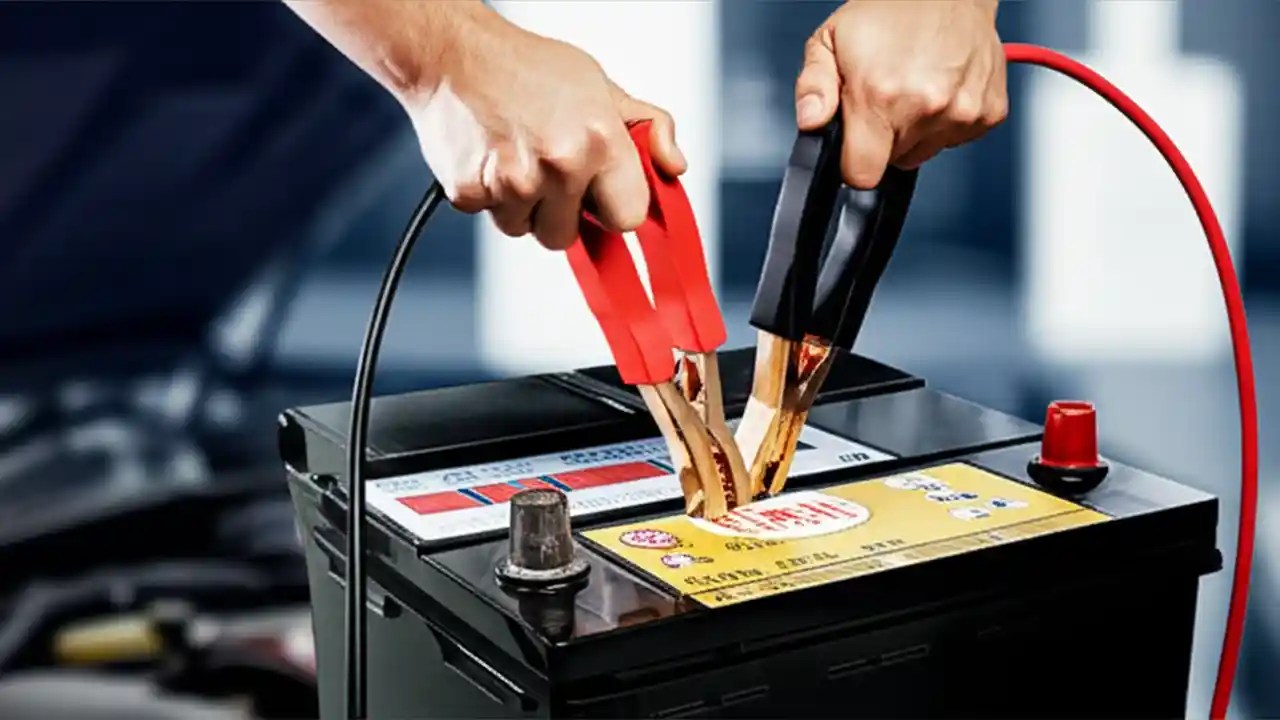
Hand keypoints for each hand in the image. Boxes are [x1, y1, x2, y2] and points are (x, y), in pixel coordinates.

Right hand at [404, 6, 685, 249]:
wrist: (453, 55)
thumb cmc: (527, 68)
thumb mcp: (601, 86)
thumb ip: (646, 128)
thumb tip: (673, 167)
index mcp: (599, 141)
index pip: (627, 219)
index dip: (612, 207)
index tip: (599, 194)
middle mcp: (559, 165)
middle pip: (568, 237)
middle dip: (563, 212)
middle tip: (550, 171)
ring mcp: (512, 183)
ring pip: (527, 230)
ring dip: (524, 207)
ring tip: (518, 159)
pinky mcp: (469, 192)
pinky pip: (491, 218)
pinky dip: (490, 197)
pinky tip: (492, 158)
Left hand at [795, 0, 1006, 188]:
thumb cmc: (890, 11)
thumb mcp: (830, 40)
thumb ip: (813, 87)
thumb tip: (811, 122)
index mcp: (881, 95)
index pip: (862, 175)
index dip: (853, 163)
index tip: (855, 147)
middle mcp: (926, 105)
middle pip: (894, 162)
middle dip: (884, 139)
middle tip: (886, 98)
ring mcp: (962, 111)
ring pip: (925, 151)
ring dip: (916, 129)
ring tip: (913, 88)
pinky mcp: (989, 113)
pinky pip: (956, 139)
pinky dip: (946, 121)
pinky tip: (940, 88)